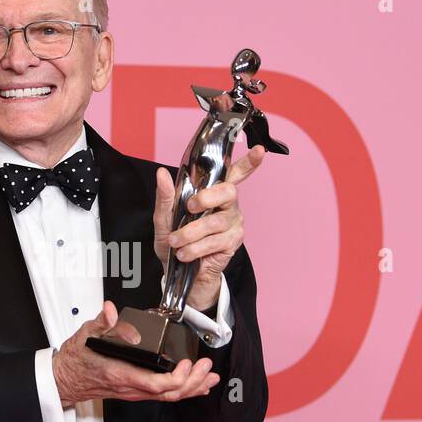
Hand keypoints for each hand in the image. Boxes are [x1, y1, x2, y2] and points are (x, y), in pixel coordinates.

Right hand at [52, 301, 219, 405]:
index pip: (154, 384)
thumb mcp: (85, 335)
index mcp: (121, 373)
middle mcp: (131, 387)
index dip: (176, 377)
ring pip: (169, 397)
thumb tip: (111, 311)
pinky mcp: (137, 391)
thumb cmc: (76, 360)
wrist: (65, 379)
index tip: (187, 362)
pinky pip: (164, 395)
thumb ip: (101, 323)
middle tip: (205, 366)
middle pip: (169, 393)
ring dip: (193, 387)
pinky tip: (196, 386)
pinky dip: (184, 390)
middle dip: (192, 382)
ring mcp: (135, 392)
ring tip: (209, 377)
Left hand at [153, 142, 266, 311]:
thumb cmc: (174, 240)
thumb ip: (165, 196)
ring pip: (215, 222)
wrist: (176, 271)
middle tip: (189, 207)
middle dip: (207, 198)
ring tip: (176, 242)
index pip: (235, 173)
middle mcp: (228, 205)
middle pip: (228, 192)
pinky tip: (185, 254)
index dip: (250, 162)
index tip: (260, 150)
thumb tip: (162, 173)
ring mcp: (233, 224)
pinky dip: (195, 248)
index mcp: (214, 192)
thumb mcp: (164, 217)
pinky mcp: (232, 243)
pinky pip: (215, 242)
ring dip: (191, 233)